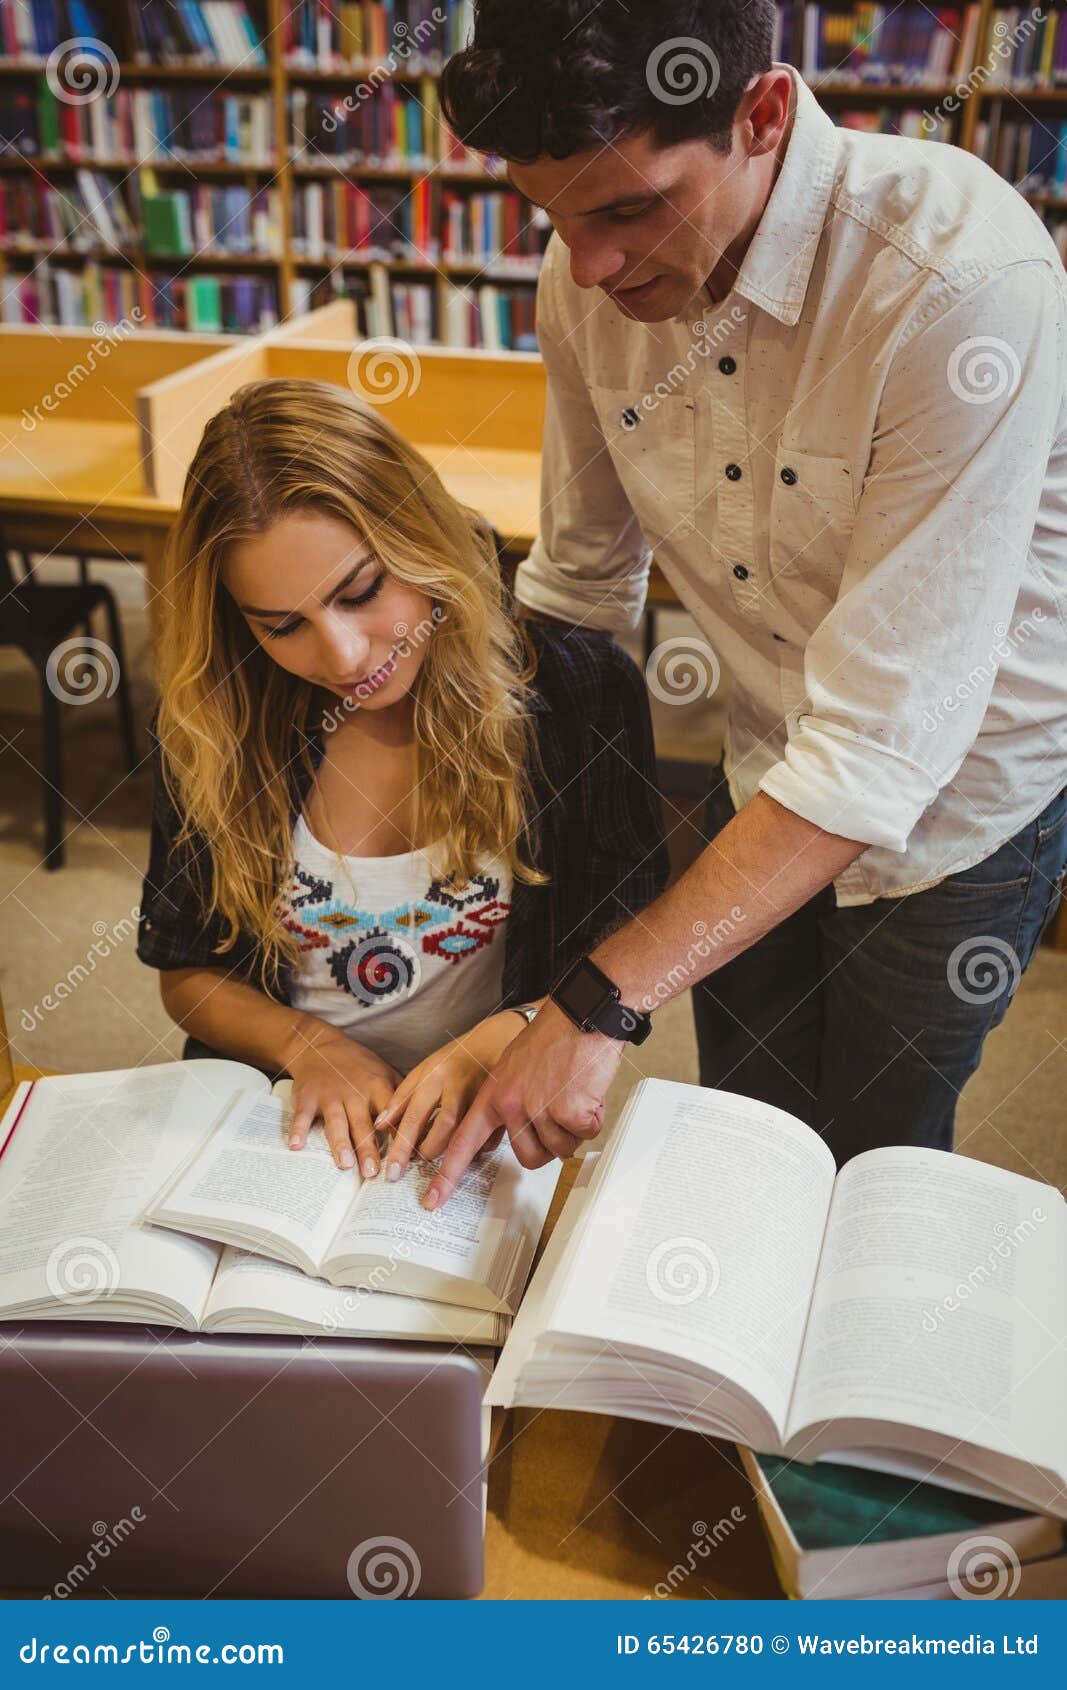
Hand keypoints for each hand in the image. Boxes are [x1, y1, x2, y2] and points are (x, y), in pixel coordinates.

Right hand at [284, 1022, 400, 1173]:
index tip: (407, 1157)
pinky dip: (298, 1131)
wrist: (319, 1045)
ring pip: (336, 1123)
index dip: (399, 1135)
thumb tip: (430, 1124)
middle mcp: (354, 1093)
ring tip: (345, 1165)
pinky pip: (302, 1116)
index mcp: (377, 1087)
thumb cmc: (358, 1065)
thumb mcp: (385, 1072)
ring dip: (340, 1144)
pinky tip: (296, 1147)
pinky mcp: (307, 1098)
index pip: (392, 1114)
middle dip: (368, 1149)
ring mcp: (330, 1096)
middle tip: (373, 1173)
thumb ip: (404, 1097)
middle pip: (363, 1125)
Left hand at [373, 1010, 525, 1180]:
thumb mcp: (422, 1071)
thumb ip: (401, 1099)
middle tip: (417, 1162)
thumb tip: (380, 1126)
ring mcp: (484, 1095)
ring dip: (449, 1153)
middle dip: (428, 1151)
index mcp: (435, 1075)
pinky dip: (476, 1149)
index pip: (415, 1116)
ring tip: (437, 1157)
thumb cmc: (454, 1060)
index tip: (393, 1172)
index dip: (403, 1147)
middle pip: (444, 1127)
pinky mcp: (503, 1106)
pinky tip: (466, 1150)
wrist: (495, 1041)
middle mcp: (459, 1085)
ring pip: (467, 1133)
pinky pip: (489, 1138)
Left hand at [421, 1000, 624, 1208]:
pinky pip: (583, 1134)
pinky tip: (587, 1091)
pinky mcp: (567, 1110)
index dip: (448, 1176)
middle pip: (529, 1156)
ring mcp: (539, 1108)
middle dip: (549, 1144)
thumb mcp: (514, 1067)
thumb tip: (522, 1134)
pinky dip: (591, 1118)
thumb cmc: (553, 1037)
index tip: (433, 1200)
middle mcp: (512, 1104)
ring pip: (560, 1148)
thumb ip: (510, 1101)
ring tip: (573, 1093)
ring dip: (573, 1128)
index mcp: (494, 1095)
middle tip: (559, 1115)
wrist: (581, 1015)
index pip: (463, 1143)